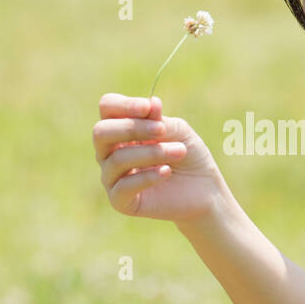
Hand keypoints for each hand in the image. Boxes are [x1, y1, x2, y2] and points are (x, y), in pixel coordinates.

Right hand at [93, 93, 226, 222]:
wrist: (203, 191)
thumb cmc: (187, 155)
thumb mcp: (178, 131)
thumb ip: (160, 120)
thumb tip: (152, 103)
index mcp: (120, 128)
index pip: (107, 108)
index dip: (123, 105)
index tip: (148, 108)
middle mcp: (109, 151)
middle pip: (101, 132)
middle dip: (132, 128)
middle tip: (162, 131)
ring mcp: (111, 177)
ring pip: (117, 159)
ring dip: (152, 152)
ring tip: (180, 152)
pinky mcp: (120, 201)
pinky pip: (123, 186)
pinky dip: (148, 177)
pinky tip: (167, 172)